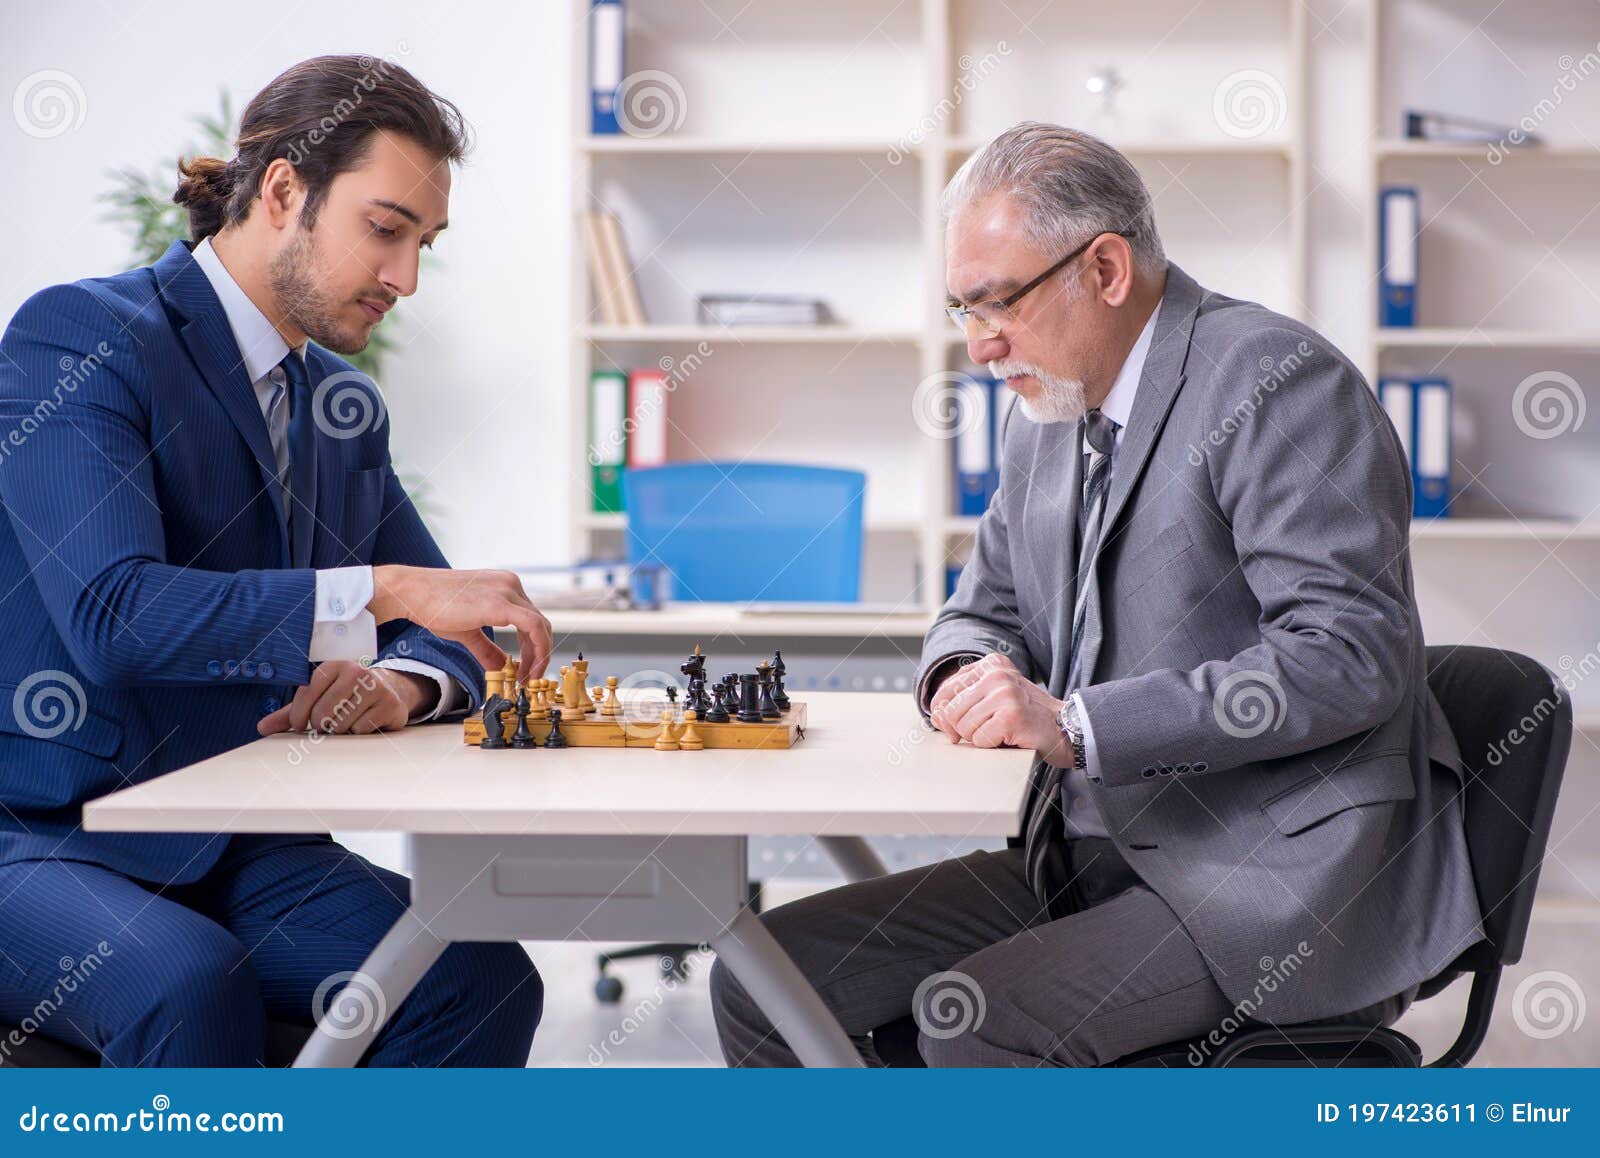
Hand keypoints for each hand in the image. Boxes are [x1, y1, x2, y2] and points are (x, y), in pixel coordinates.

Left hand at [257, 662, 433, 735]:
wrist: (390, 690)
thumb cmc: (346, 696)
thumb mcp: (319, 698)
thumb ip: (290, 713)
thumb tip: (261, 728)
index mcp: (334, 666)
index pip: (307, 693)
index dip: (298, 715)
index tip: (299, 727)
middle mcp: (356, 672)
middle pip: (323, 713)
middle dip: (322, 726)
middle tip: (328, 724)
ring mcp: (375, 687)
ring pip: (342, 724)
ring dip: (341, 729)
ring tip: (348, 720)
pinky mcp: (389, 704)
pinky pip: (362, 729)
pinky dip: (360, 731)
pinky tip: (365, 721)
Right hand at [370, 565, 551, 682]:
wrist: (411, 592)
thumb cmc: (433, 606)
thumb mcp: (467, 631)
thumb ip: (487, 649)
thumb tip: (500, 668)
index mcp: (504, 585)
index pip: (530, 618)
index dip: (533, 647)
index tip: (526, 668)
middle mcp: (510, 584)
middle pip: (539, 623)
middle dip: (538, 654)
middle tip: (529, 677)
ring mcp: (507, 590)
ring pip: (540, 626)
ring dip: (538, 656)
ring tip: (527, 677)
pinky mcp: (501, 603)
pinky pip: (533, 627)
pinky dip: (537, 650)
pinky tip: (526, 669)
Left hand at [928, 652, 1073, 765]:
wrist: (1065, 730)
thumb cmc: (1026, 718)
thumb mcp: (992, 700)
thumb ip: (962, 702)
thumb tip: (936, 716)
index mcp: (990, 665)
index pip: (945, 691)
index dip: (945, 715)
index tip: (958, 726)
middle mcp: (996, 674)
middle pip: (951, 711)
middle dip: (964, 730)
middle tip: (988, 731)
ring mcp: (1004, 692)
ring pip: (963, 727)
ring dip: (980, 738)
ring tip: (1002, 732)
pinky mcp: (1010, 714)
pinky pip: (980, 739)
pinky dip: (992, 745)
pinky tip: (1010, 737)